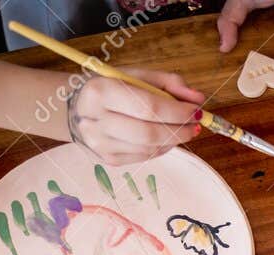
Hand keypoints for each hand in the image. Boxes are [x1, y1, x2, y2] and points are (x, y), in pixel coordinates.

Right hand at [66, 70, 205, 165]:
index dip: (178, 112)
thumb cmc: (110, 88)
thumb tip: (198, 99)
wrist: (75, 108)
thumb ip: (168, 82)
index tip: (196, 111)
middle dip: (180, 130)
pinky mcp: (109, 159)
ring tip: (183, 129)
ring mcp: (101, 144)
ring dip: (174, 140)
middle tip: (196, 125)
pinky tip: (166, 137)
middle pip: (150, 133)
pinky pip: (145, 157)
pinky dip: (162, 148)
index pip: (148, 107)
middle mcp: (97, 120)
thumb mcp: (135, 75)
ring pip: (150, 148)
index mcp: (101, 91)